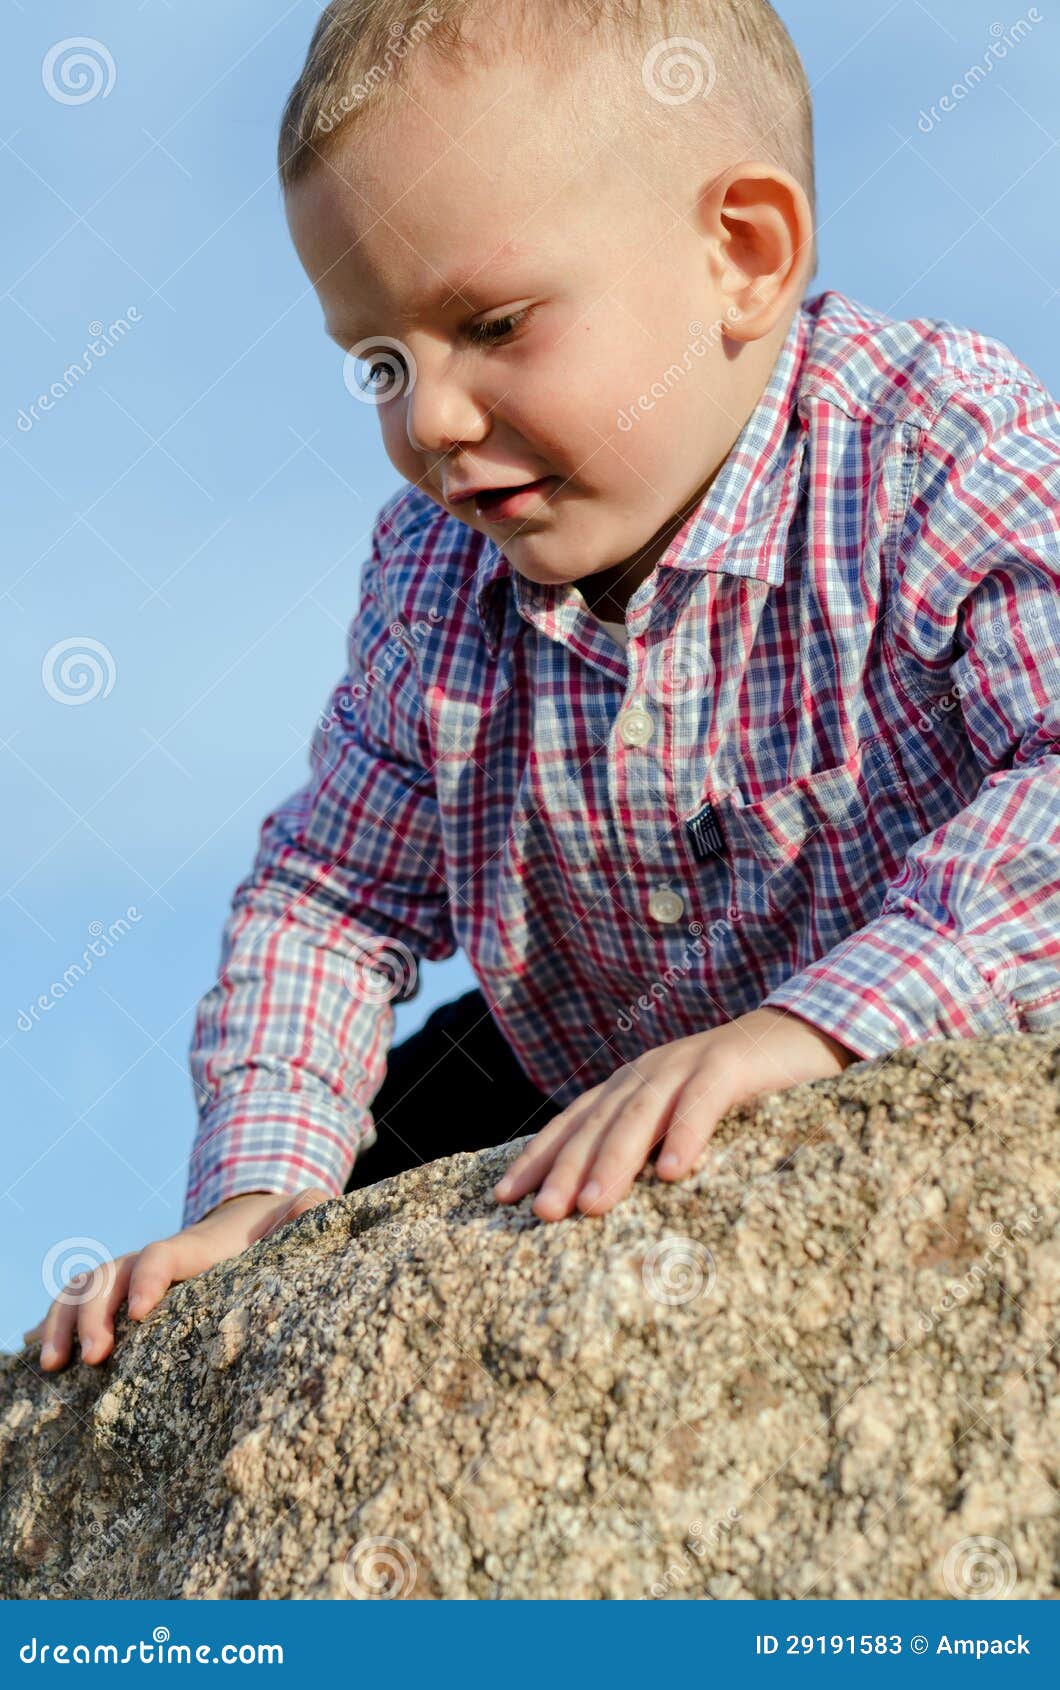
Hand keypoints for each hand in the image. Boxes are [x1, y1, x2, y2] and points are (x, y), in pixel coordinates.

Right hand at [21, 1186, 334, 1371]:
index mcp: (196, 1249)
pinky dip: (51, 1325)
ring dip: (62, 1321)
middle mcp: (154, 1260)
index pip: (164, 1254)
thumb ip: (308, 1213)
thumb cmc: (275, 1235)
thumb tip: (316, 1202)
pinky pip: (76, 1305)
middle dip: (93, 1313)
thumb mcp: (298, 1221)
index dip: (150, 1278)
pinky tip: (31, 1355)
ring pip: (83, 1287)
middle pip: (110, 1273)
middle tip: (94, 1358)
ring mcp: (133, 1277)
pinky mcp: (121, 1299)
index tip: (142, 1315)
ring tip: (51, 1367)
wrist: (248, 1225)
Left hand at [493, 1007, 857, 1220]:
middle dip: (566, 1169)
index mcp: (630, 1088)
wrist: (800, 1036)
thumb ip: (650, 1149)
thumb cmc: (739, 1093)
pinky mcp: (729, 1066)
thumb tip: (603, 1206)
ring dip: (614, 1161)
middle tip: (543, 1215)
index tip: (504, 1197)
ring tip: (592, 1206)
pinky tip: (672, 1173)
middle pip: (597, 1124)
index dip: (539, 1157)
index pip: (573, 1123)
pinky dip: (684, 1135)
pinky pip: (701, 1103)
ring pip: (640, 1115)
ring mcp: (685, 1065)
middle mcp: (646, 1073)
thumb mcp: (683, 1121)